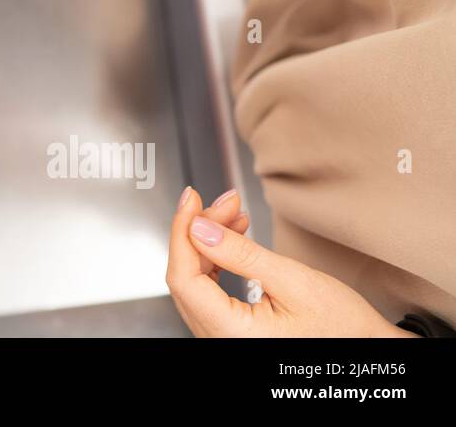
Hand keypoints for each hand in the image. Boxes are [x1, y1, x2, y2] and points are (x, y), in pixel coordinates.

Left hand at [167, 187, 409, 336]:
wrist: (368, 351)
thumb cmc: (344, 328)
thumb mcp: (294, 281)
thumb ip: (240, 254)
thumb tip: (198, 227)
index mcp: (230, 334)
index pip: (183, 278)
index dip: (182, 232)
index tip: (191, 198)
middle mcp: (219, 341)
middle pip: (187, 277)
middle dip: (201, 231)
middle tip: (226, 202)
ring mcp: (222, 338)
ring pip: (197, 282)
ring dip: (210, 243)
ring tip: (235, 214)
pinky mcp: (230, 332)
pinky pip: (209, 292)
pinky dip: (218, 261)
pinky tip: (234, 238)